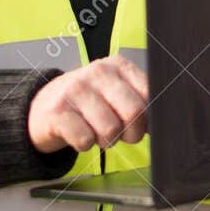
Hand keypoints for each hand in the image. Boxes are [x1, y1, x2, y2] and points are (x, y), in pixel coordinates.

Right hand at [28, 56, 148, 152]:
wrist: (43, 106)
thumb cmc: (88, 104)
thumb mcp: (115, 93)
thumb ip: (139, 102)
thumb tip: (166, 123)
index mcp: (118, 66)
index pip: (149, 93)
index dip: (148, 118)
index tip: (139, 124)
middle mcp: (98, 72)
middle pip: (134, 112)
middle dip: (130, 133)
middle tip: (120, 134)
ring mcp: (75, 89)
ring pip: (110, 130)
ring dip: (105, 140)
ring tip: (95, 132)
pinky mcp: (58, 111)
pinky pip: (85, 140)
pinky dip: (84, 144)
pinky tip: (78, 133)